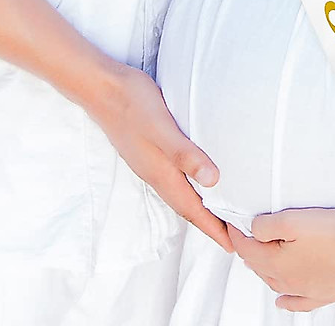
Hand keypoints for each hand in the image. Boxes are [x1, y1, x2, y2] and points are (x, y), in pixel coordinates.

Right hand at [86, 63, 231, 252]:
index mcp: (161, 173)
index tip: (233, 247)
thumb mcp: (161, 127)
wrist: (101, 86)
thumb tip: (212, 180)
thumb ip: (184, 153)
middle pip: (186, 206)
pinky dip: (188, 185)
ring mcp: (149, 162)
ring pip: (179, 192)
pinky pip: (173, 177)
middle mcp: (155, 173)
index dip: (213, 228)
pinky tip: (194, 176)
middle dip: (208, 223)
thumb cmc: (132, 103)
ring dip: (198, 205)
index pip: (192, 209)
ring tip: (217, 211)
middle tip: (231, 235)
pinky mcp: (147, 149)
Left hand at [230, 208, 334, 311]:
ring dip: (264, 271)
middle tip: (247, 236)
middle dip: (250, 251)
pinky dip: (287, 301)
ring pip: (275, 284)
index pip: (247, 249)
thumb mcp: (292, 220)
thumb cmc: (332, 233)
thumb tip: (253, 231)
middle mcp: (286, 282)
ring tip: (260, 259)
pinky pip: (297, 303)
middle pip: (259, 267)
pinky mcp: (323, 294)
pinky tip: (282, 301)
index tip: (232, 223)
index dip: (237, 234)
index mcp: (275, 263)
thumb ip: (266, 226)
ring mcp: (305, 291)